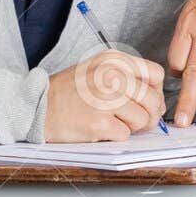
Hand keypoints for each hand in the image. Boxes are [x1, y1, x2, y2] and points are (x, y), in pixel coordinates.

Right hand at [45, 51, 165, 141]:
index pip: (156, 74)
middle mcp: (112, 76)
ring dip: (132, 127)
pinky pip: (125, 135)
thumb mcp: (99, 70)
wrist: (38, 106)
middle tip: (135, 119)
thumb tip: (158, 101)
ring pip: (143, 120)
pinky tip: (100, 128)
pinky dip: (115, 136)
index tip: (145, 101)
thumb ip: (128, 78)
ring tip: (113, 121)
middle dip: (148, 115)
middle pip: (154, 100)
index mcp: (114, 60)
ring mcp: (106, 100)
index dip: (155, 92)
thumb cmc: (70, 91)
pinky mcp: (100, 123)